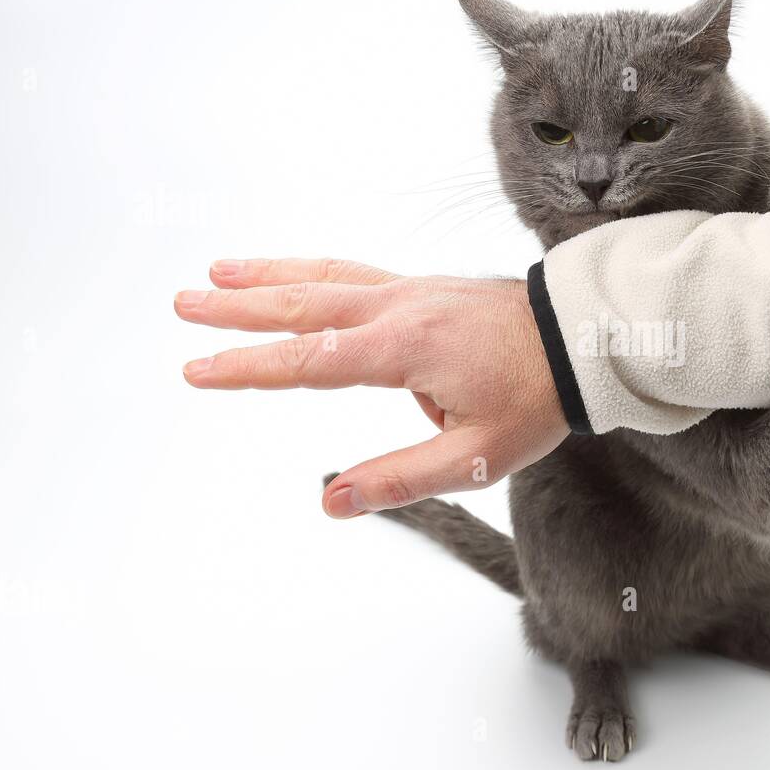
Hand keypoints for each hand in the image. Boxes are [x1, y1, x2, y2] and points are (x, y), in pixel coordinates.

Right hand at [175, 258, 568, 517]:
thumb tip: (332, 501)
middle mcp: (400, 309)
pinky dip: (312, 267)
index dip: (249, 367)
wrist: (586, 338)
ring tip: (217, 272)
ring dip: (267, 276)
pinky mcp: (424, 287)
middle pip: (304, 304)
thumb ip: (402, 478)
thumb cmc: (538, 397)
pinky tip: (295, 273)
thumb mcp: (477, 456)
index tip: (197, 369)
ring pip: (325, 276)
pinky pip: (354, 270)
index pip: (309, 361)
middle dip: (239, 309)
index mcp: (406, 349)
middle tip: (183, 304)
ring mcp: (412, 290)